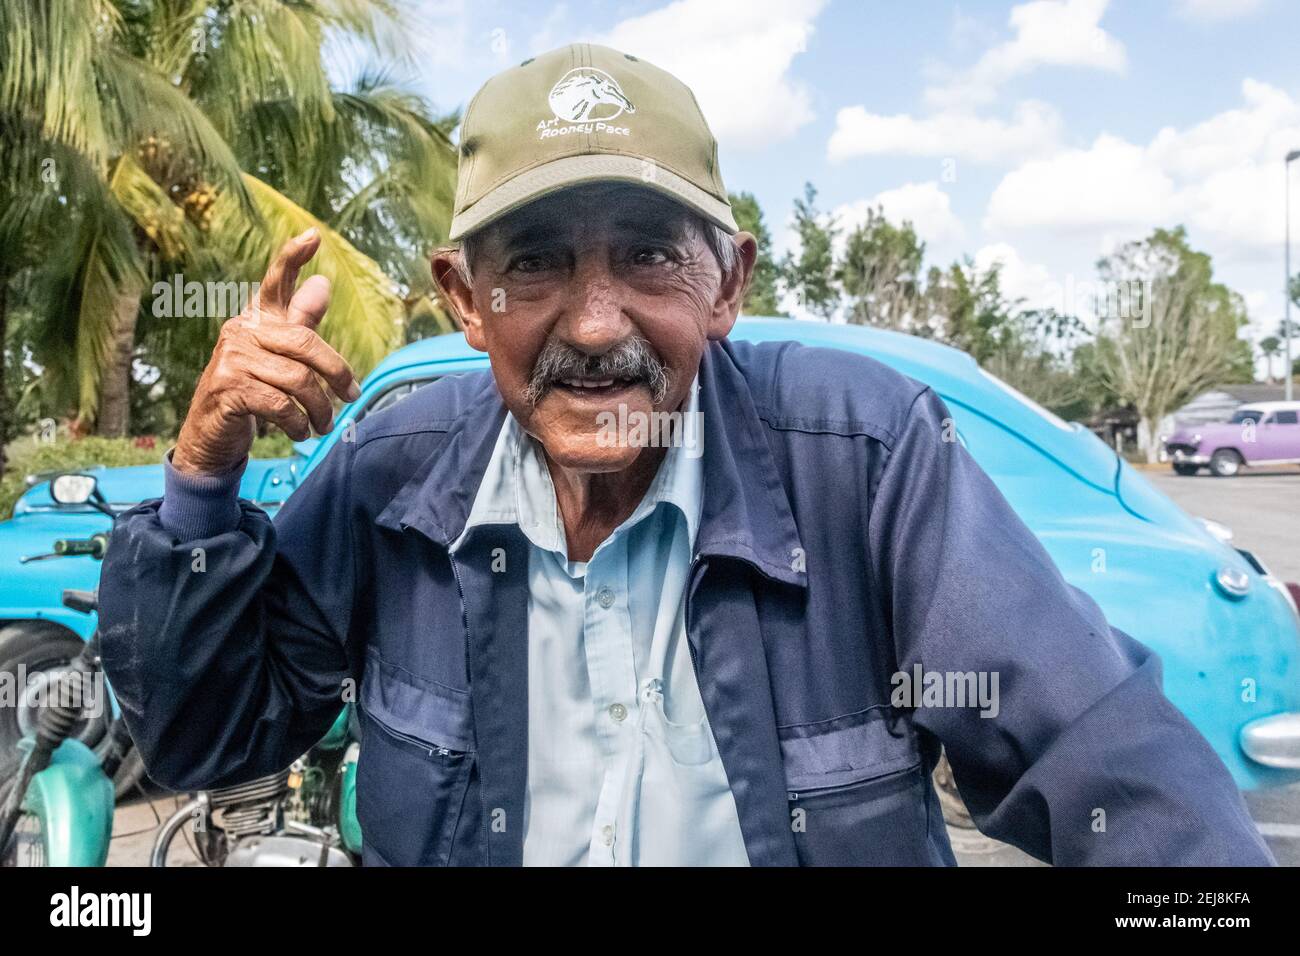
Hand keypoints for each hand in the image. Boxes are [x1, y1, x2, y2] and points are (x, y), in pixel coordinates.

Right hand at [173, 228, 360, 475]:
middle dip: (336, 373)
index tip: (314, 236)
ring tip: (324, 425)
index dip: (292, 259)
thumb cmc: (252, 388)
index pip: (275, 284)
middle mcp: (241, 331)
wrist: (210, 432)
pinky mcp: (228, 390)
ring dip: (319, 408)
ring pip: (297, 380)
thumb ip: (300, 321)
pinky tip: (300, 432)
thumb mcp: (278, 354)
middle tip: (352, 397)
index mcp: (256, 320)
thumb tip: (323, 282)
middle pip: (305, 343)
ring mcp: (231, 359)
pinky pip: (280, 404)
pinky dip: (298, 422)